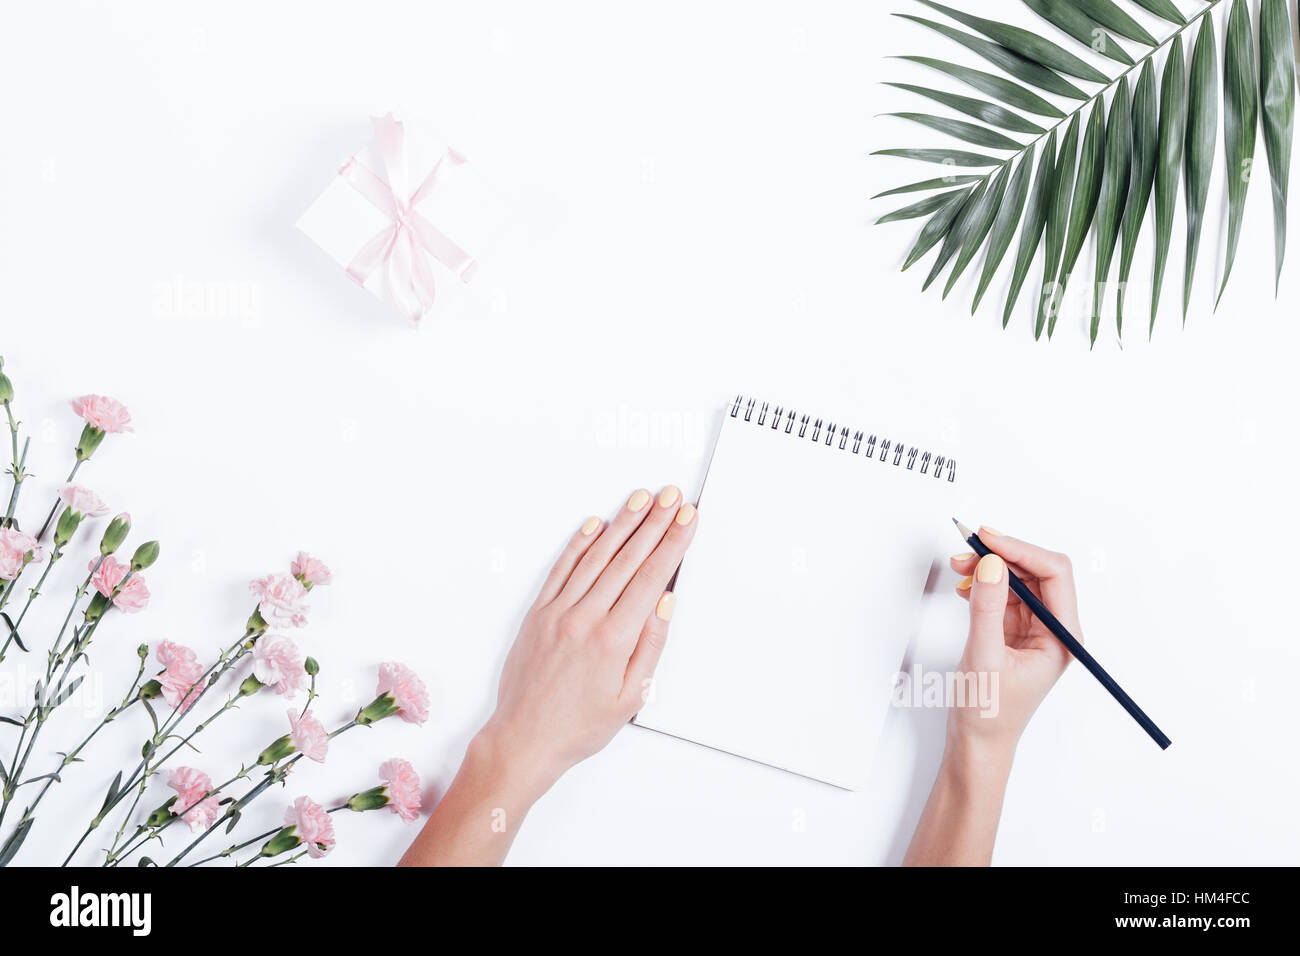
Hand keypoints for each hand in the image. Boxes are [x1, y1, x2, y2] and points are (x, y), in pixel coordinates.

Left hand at [400, 486, 697, 865]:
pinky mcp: (538, 613)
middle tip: (671, 496)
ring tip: (641, 499)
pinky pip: (561, 568)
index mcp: (613, 639)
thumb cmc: (578, 726)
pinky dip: (580, 544)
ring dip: (621, 524)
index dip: (672, 543)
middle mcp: (584, 618)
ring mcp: (558, 612)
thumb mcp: (631, 695)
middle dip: (653, 523)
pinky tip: (595, 525)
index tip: (686, 519)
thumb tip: (664, 602)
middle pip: (627, 559)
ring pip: (596, 557)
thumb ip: (650, 644)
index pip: (650, 578)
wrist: (525, 738)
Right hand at [904, 527, 1076, 865]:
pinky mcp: (1013, 631)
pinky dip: (983, 584)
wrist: (977, 744)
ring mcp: (1033, 630)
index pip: (1054, 575)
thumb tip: (989, 565)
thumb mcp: (984, 657)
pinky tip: (965, 587)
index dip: (1021, 550)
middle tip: (967, 548)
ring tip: (960, 566)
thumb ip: (986, 607)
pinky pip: (1002, 594)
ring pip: (1017, 580)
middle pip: (1036, 572)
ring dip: (989, 567)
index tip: (989, 540)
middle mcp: (1054, 630)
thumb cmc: (988, 714)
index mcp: (1063, 638)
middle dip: (1002, 555)